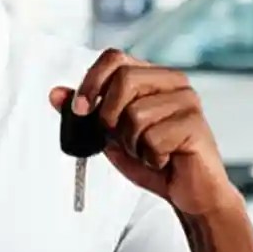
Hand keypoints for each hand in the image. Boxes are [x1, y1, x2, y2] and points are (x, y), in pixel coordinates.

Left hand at [48, 49, 238, 214]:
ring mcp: (187, 101)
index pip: (114, 58)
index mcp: (151, 77)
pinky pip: (154, 138)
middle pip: (124, 80)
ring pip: (136, 113)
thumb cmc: (152, 160)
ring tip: (147, 151)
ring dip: (132, 143)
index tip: (80, 109)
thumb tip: (56, 94)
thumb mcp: (109, 135)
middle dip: (109, 116)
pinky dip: (150, 157)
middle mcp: (172, 82)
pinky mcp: (196, 124)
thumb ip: (86, 113)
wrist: (188, 192)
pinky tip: (163, 159)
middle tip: (118, 138)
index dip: (92, 81)